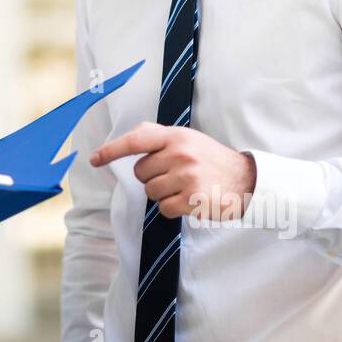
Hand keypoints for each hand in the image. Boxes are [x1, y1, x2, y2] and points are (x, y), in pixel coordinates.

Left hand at [91, 123, 255, 221]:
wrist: (246, 180)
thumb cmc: (211, 159)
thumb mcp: (188, 138)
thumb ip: (160, 135)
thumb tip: (133, 132)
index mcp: (175, 136)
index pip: (135, 141)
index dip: (111, 150)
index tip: (94, 159)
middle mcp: (179, 153)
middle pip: (140, 173)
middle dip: (152, 177)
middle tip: (175, 176)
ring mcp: (186, 176)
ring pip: (150, 192)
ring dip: (163, 194)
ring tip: (184, 188)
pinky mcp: (192, 198)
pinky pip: (163, 208)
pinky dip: (172, 208)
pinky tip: (189, 200)